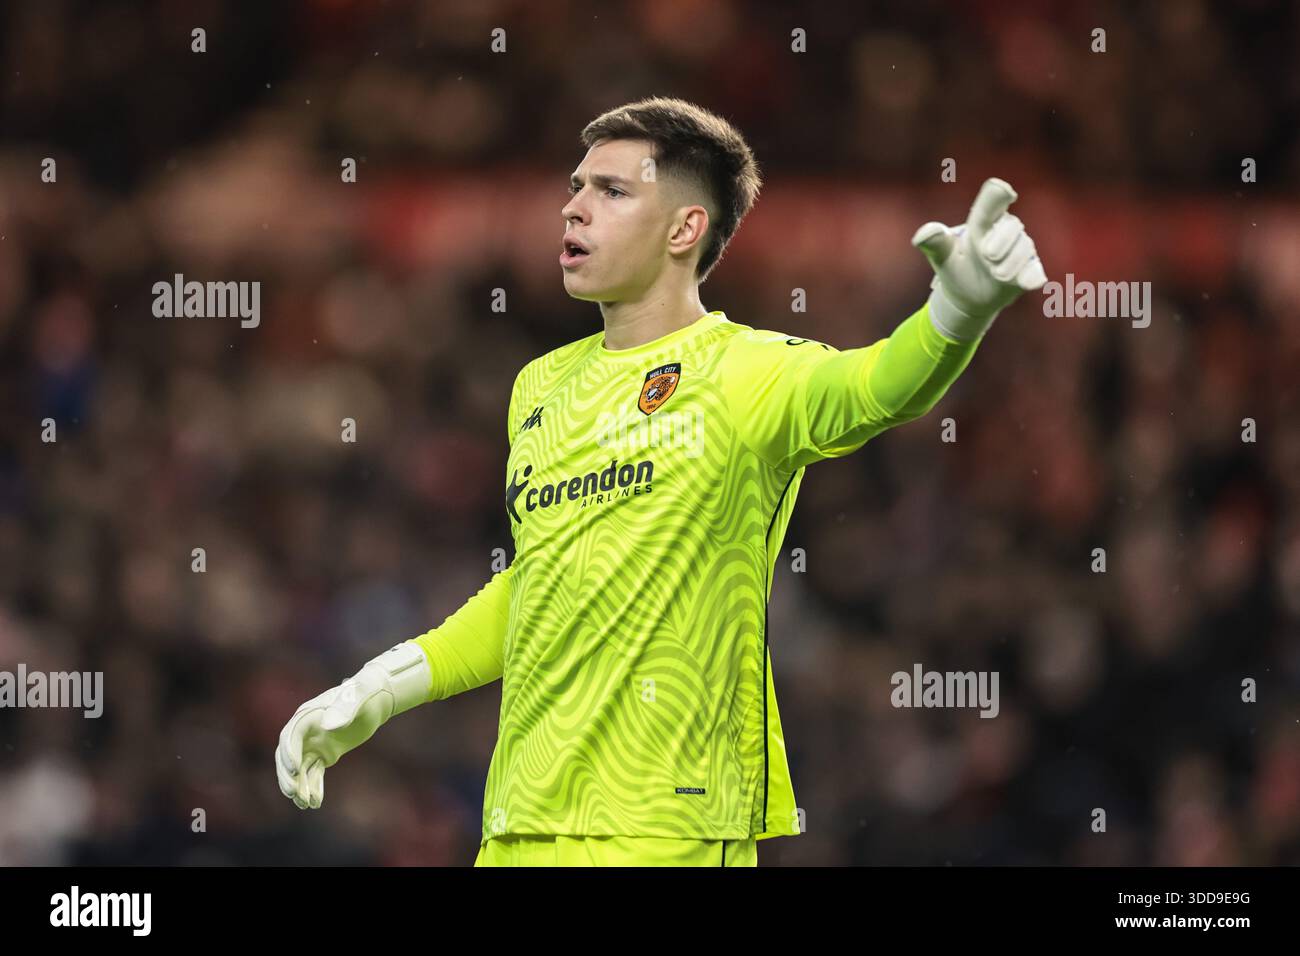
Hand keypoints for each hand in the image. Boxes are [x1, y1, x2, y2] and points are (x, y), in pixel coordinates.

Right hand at [275, 641, 429, 808]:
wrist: (376, 697)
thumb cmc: (365, 692)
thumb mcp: (358, 696)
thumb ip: (344, 709)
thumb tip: (328, 726)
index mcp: (307, 716)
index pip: (290, 737)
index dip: (289, 754)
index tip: (295, 770)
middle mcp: (306, 732)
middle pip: (288, 757)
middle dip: (288, 776)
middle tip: (294, 794)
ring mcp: (314, 744)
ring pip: (300, 769)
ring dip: (300, 786)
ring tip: (305, 804)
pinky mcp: (325, 754)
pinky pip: (314, 773)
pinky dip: (314, 787)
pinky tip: (317, 802)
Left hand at [912, 177, 1046, 337]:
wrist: (967, 298)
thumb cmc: (955, 268)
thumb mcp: (942, 256)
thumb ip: (934, 243)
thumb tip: (921, 235)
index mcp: (983, 222)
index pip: (992, 201)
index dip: (998, 194)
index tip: (1003, 191)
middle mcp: (1005, 231)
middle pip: (1012, 225)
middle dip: (999, 242)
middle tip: (985, 255)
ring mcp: (1020, 250)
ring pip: (1024, 248)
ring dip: (1008, 264)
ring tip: (995, 274)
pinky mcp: (1029, 270)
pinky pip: (1035, 269)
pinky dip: (1033, 275)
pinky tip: (1030, 282)